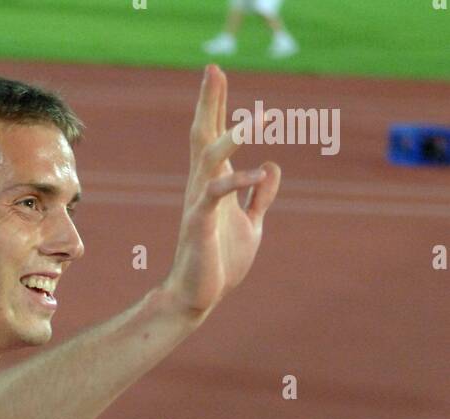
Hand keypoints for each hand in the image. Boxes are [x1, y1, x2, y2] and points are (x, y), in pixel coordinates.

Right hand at [163, 65, 280, 317]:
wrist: (198, 296)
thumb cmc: (220, 262)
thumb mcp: (251, 225)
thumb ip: (260, 196)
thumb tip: (271, 166)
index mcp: (215, 185)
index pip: (214, 137)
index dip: (216, 106)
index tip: (216, 74)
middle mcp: (203, 188)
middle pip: (203, 136)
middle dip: (210, 103)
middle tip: (214, 70)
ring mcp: (200, 204)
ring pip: (211, 159)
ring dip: (233, 136)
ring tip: (260, 117)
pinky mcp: (200, 224)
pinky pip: (217, 195)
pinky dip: (240, 181)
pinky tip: (262, 171)